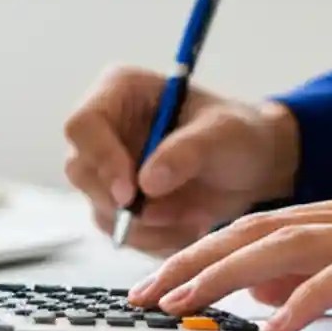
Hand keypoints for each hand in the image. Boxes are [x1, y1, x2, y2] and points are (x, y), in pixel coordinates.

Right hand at [63, 65, 300, 254]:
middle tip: (164, 215)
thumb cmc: (238, 135)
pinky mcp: (116, 203)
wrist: (251, 169)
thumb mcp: (224, 134)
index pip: (83, 125)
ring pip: (99, 207)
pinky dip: (154, 238)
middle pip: (80, 170)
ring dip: (146, 225)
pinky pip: (120, 232)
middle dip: (121, 201)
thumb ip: (186, 152)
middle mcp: (103, 130)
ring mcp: (106, 170)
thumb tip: (146, 183)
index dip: (100, 159)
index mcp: (119, 92)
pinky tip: (187, 226)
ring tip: (194, 217)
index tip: (130, 193)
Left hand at [128, 193, 331, 330]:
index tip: (154, 282)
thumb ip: (316, 272)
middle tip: (145, 293)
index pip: (252, 227)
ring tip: (185, 303)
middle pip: (254, 229)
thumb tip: (257, 290)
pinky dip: (305, 297)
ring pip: (287, 245)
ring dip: (227, 274)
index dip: (197, 252)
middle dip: (192, 260)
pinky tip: (273, 323)